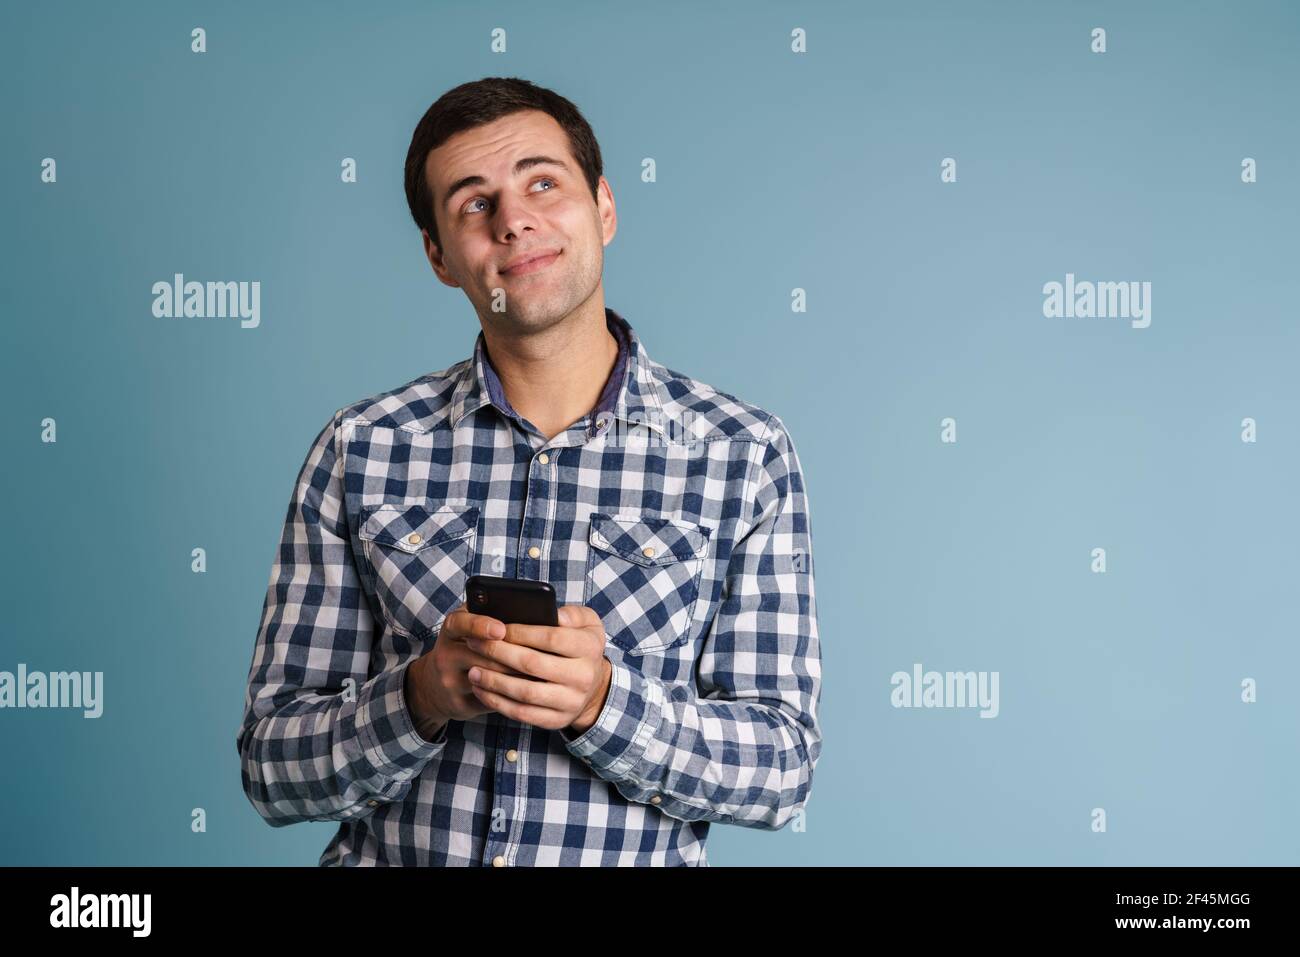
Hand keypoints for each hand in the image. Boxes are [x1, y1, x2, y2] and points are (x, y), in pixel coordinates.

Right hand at [404, 602, 528, 734]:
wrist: (433, 687)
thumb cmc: (464, 649)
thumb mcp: (468, 629)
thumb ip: (489, 618)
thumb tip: (528, 616)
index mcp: (450, 631)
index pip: (460, 623)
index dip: (481, 625)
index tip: (501, 629)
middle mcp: (444, 655)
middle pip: (482, 654)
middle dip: (513, 653)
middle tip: (540, 653)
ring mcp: (449, 682)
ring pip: (490, 678)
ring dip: (518, 674)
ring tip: (542, 670)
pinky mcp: (459, 704)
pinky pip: (491, 699)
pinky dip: (511, 694)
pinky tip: (530, 690)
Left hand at [463, 604, 611, 733]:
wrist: (594, 687)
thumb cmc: (581, 647)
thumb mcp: (587, 623)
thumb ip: (572, 613)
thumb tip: (554, 614)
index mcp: (589, 647)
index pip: (551, 638)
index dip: (520, 633)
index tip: (496, 628)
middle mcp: (583, 676)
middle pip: (532, 664)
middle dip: (498, 653)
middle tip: (474, 644)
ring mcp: (571, 701)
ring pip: (525, 692)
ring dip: (493, 682)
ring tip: (473, 670)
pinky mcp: (557, 720)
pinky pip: (522, 713)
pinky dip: (498, 703)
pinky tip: (481, 690)